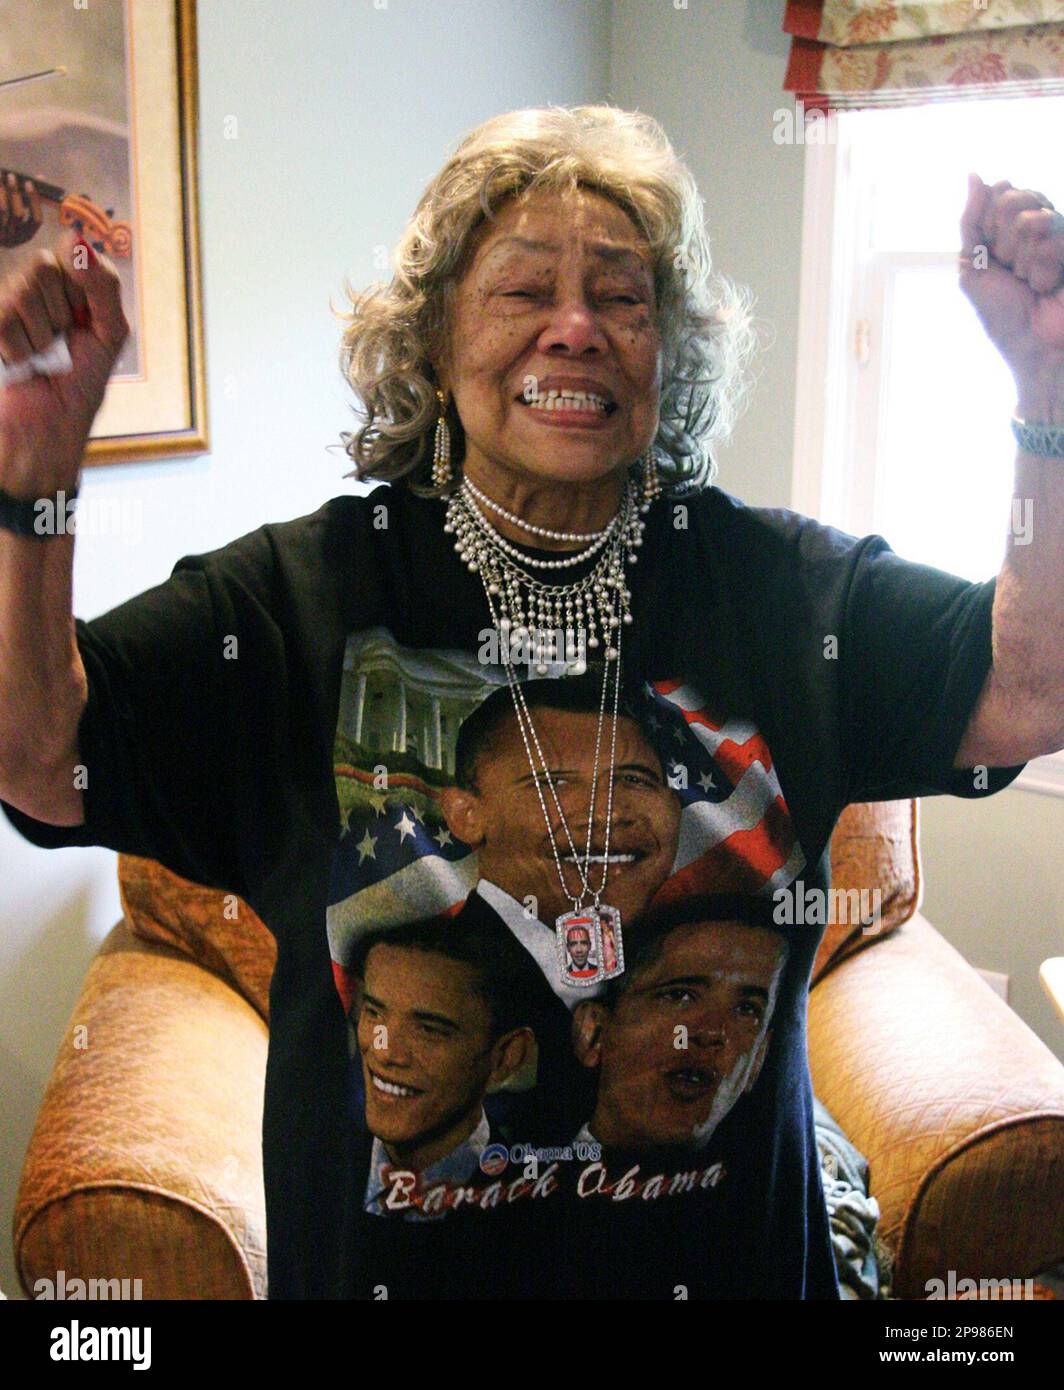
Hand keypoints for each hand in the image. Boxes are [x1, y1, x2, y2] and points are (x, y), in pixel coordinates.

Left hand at [0, 170, 42, 247]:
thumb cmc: (7, 218)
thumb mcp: (18, 210)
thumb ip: (28, 197)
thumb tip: (39, 177)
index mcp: (26, 235)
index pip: (36, 220)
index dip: (34, 201)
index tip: (29, 182)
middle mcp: (14, 237)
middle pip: (18, 214)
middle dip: (15, 193)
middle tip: (11, 175)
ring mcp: (1, 234)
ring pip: (3, 210)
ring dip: (2, 191)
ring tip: (0, 176)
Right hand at [0, 228, 128, 493]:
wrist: (51, 422)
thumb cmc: (83, 380)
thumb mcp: (110, 332)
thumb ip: (103, 285)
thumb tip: (77, 240)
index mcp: (69, 283)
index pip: (69, 251)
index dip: (81, 284)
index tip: (85, 317)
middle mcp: (35, 287)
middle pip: (41, 266)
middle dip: (60, 311)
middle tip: (64, 340)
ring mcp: (7, 303)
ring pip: (20, 292)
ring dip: (41, 334)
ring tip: (44, 355)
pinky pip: (3, 320)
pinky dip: (21, 350)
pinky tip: (25, 364)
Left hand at [958, 174, 1063, 420]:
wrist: (1034, 349)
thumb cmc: (1004, 314)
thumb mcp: (973, 267)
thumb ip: (971, 220)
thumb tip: (974, 174)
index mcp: (1012, 227)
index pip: (999, 192)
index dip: (989, 224)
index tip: (992, 257)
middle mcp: (1040, 225)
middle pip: (1015, 199)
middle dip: (1004, 242)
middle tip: (1012, 272)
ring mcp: (1062, 235)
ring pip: (1032, 220)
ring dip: (1023, 260)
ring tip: (1032, 284)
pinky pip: (1052, 241)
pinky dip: (1043, 270)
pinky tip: (1049, 288)